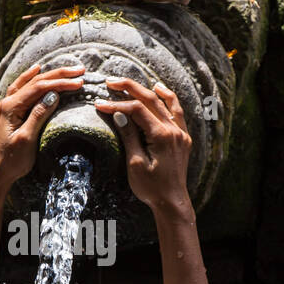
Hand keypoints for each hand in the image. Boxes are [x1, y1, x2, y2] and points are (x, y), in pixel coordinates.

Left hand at [0, 62, 84, 190]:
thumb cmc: (11, 160)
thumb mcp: (27, 139)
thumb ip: (38, 115)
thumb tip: (54, 95)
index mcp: (11, 107)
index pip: (39, 88)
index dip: (60, 83)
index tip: (79, 83)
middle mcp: (8, 102)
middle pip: (36, 81)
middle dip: (58, 75)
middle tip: (79, 70)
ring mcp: (9, 106)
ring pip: (30, 82)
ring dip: (48, 74)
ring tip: (65, 69)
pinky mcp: (11, 112)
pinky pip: (22, 88)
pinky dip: (31, 77)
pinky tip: (36, 70)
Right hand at [95, 77, 191, 213]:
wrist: (172, 202)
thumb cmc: (151, 187)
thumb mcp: (135, 163)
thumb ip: (129, 136)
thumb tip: (119, 113)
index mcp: (162, 136)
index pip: (136, 110)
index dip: (116, 104)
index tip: (99, 104)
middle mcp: (174, 131)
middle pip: (151, 100)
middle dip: (130, 88)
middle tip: (110, 81)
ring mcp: (181, 133)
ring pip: (166, 102)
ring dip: (149, 89)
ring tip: (132, 83)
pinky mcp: (183, 138)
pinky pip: (177, 112)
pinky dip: (168, 99)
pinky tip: (160, 91)